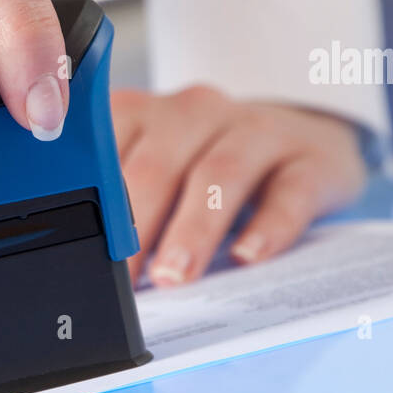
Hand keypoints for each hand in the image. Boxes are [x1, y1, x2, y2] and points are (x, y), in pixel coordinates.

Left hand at [112, 86, 367, 285]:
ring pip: (220, 173)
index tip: (80, 253)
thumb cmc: (208, 168)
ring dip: (194, 228)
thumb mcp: (160, 174)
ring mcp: (255, 130)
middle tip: (125, 280)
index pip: (106, 151)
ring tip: (176, 275)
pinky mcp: (311, 158)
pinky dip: (269, 226)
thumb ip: (123, 206)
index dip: (92, 205)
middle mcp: (196, 112)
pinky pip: (290, 190)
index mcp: (145, 115)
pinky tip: (249, 258)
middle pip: (159, 165)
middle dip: (138, 226)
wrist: (303, 136)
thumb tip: (92, 274)